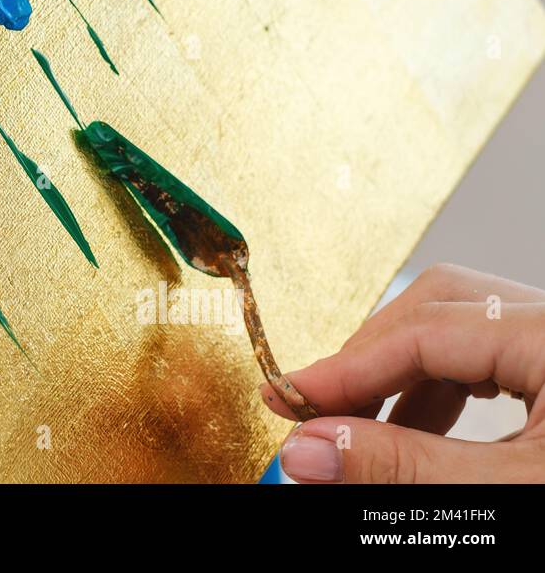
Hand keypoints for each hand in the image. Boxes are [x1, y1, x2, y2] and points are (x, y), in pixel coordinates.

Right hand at [262, 264, 544, 482]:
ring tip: (362, 434)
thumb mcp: (511, 491)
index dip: (345, 369)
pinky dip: (443, 390)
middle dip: (370, 362)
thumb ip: (408, 467)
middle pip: (438, 308)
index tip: (286, 399)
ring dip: (402, 381)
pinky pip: (492, 357)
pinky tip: (419, 434)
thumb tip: (307, 450)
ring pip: (462, 331)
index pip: (424, 329)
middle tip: (316, 412)